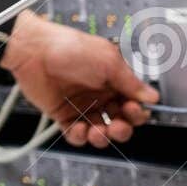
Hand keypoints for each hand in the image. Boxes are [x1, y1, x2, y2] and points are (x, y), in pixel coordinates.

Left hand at [0, 11, 158, 147]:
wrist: (34, 51)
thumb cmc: (70, 48)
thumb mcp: (108, 61)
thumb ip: (130, 82)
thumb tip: (152, 96)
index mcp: (114, 81)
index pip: (133, 104)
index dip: (137, 112)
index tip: (133, 110)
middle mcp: (99, 95)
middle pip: (120, 122)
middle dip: (123, 129)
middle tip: (117, 126)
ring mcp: (81, 106)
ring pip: (100, 132)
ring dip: (102, 137)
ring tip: (98, 132)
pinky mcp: (63, 114)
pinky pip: (76, 134)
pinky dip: (80, 137)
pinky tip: (80, 129)